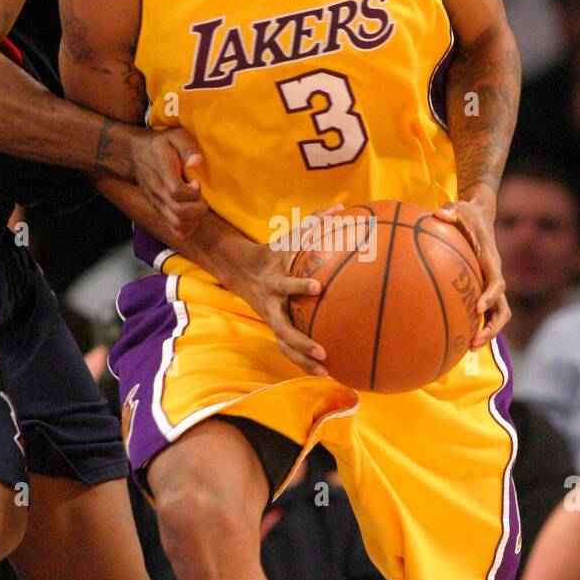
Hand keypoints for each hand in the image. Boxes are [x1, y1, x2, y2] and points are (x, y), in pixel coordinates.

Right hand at [128, 127, 206, 240]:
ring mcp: (158, 204)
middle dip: (199, 206)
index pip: (177, 192)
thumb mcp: (176, 135)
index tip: (196, 180)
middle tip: (200, 195)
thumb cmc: (160, 144)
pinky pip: (176, 231)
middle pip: (180, 213)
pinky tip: (194, 214)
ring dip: (195, 219)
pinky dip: (189, 228)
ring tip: (197, 204)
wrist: (134, 154)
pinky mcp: (160, 211)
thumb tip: (197, 163)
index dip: (193, 190)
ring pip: (178, 226)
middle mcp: (158, 192)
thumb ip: (188, 147)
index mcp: (163, 172)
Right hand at [230, 207, 345, 376]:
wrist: (239, 269)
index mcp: (274, 276)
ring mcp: (270, 316)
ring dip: (302, 357)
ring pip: (284, 342)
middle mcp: (270, 300)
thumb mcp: (289, 236)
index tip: (318, 287)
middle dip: (301, 339)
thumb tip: (341, 207)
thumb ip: (315, 222)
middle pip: (282, 325)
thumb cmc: (274, 251)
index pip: (286, 281)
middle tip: (322, 349)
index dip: (298, 284)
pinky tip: (325, 371)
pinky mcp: (273, 326)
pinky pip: (287, 347)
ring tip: (325, 369)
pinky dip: (303, 360)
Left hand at [434, 190, 509, 347]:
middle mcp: (495, 277)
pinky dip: (475, 327)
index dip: (490, 296)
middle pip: (502, 309)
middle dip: (492, 327)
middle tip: (475, 341)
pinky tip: (457, 339)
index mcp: (491, 261)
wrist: (480, 217)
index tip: (478, 308)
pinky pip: (484, 314)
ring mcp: (490, 286)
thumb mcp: (460, 209)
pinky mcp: (483, 290)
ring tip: (469, 348)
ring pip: (496, 316)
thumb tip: (438, 214)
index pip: (496, 282)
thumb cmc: (468, 215)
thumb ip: (451, 212)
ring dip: (487, 333)